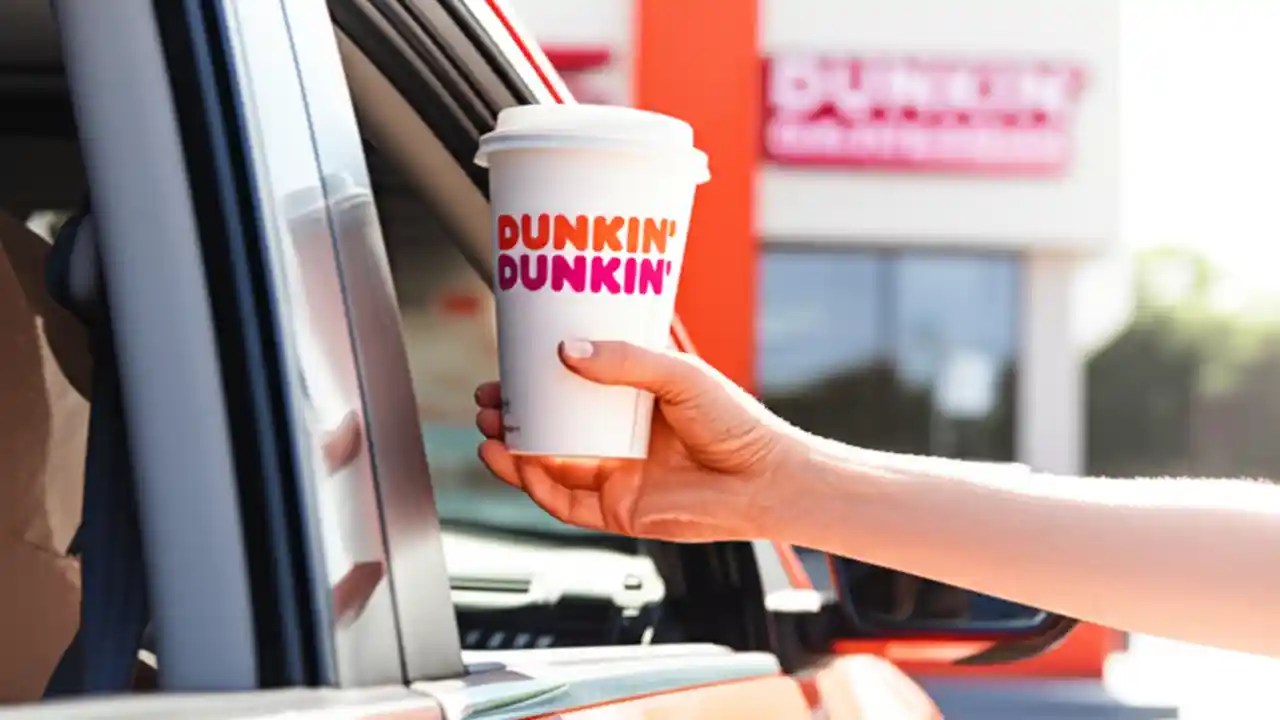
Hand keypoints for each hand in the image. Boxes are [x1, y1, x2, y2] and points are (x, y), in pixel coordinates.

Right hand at [475, 340, 802, 541]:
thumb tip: (569, 351)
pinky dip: (536, 486)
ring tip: (489, 434)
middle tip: (485, 402)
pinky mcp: (618, 511)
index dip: (532, 380)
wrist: (765, 480)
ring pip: (548, 466)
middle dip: (510, 418)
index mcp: (629, 401)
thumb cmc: (736, 422)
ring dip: (513, 451)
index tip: (505, 365)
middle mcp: (616, 438)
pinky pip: (565, 503)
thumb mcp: (679, 374)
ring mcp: (615, 475)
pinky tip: (518, 463)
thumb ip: (626, 362)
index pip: (569, 389)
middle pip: (547, 429)